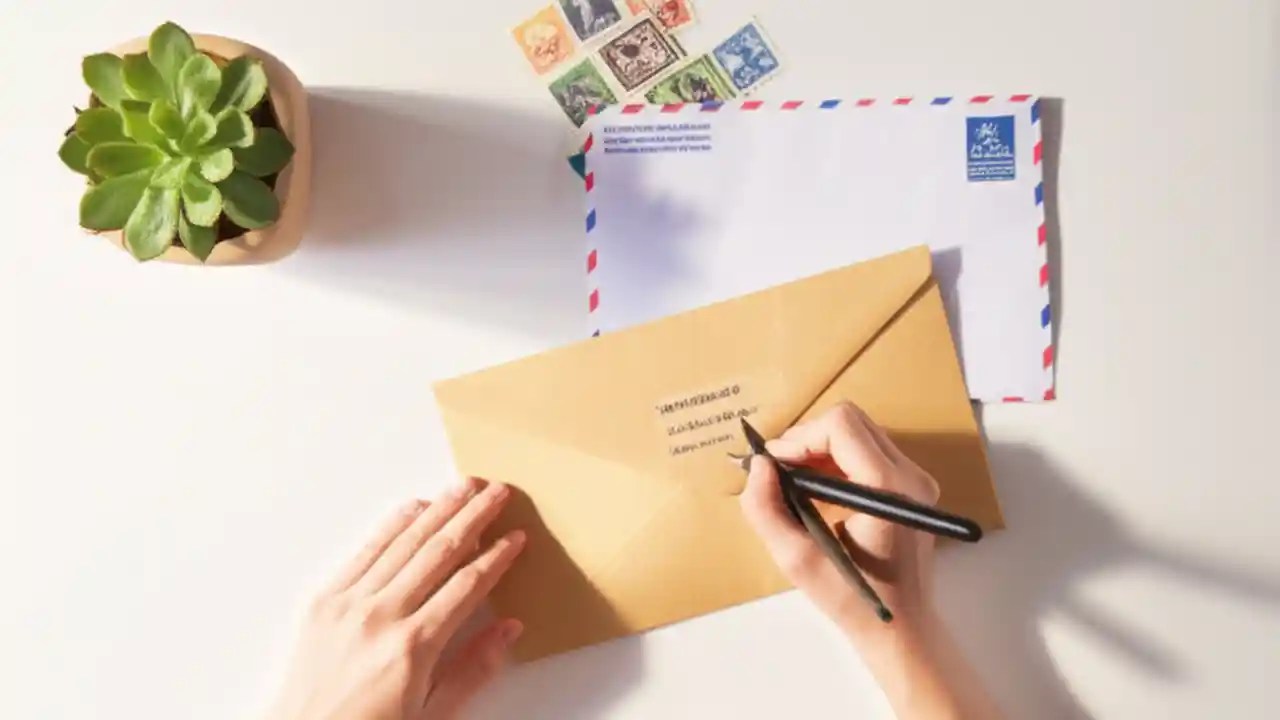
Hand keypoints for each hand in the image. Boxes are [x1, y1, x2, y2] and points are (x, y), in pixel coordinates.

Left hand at [267, 479, 525, 719]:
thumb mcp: (432, 716)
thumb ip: (473, 670)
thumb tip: (509, 629)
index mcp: (413, 647)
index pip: (467, 585)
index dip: (497, 557)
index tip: (516, 537)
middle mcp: (381, 617)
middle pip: (439, 552)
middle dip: (473, 517)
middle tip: (497, 492)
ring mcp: (349, 604)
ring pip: (404, 543)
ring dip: (438, 509)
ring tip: (464, 487)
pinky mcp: (324, 601)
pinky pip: (365, 552)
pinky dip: (392, 525)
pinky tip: (413, 508)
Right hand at [740, 403, 1002, 718]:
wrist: (901, 629)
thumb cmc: (851, 600)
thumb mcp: (797, 561)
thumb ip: (767, 510)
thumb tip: (758, 465)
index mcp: (889, 490)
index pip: (840, 426)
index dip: (799, 438)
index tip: (773, 466)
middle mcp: (910, 475)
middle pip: (851, 422)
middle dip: (807, 439)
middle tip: (779, 472)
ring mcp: (916, 479)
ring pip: (859, 432)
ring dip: (819, 448)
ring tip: (794, 482)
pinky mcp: (912, 487)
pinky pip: (867, 451)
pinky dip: (835, 460)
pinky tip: (817, 490)